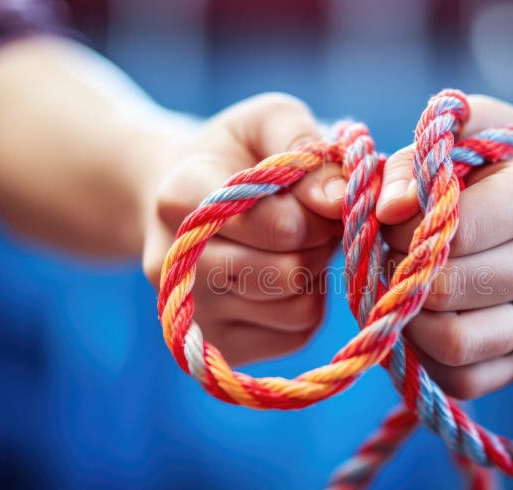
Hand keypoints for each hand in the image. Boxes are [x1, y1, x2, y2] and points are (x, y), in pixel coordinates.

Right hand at [141, 93, 344, 365]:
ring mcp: (192, 314)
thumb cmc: (237, 155)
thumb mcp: (267, 120)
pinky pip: (296, 334)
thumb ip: (302, 141)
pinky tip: (287, 273)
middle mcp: (173, 265)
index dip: (315, 207)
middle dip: (318, 243)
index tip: (317, 192)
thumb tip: (339, 197)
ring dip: (316, 274)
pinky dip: (309, 302)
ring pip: (297, 309)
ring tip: (298, 245)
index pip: (275, 223)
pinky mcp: (219, 346)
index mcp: (178, 198)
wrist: (187, 201)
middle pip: (287, 272)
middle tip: (314, 221)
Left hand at [375, 95, 512, 399]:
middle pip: (447, 291)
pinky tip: (421, 318)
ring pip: (453, 343)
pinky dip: (425, 355)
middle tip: (390, 252)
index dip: (402, 226)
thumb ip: (415, 160)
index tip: (390, 214)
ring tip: (402, 284)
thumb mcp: (450, 136)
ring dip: (407, 317)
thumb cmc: (478, 164)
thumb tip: (390, 208)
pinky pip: (461, 381)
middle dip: (398, 272)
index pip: (455, 231)